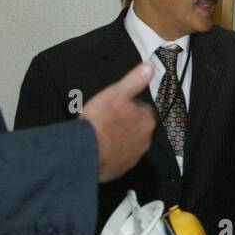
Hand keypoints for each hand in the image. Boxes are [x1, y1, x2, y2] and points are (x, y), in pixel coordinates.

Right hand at [82, 63, 155, 181]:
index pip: (142, 109)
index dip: (126, 106)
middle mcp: (145, 140)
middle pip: (135, 127)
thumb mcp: (116, 92)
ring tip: (100, 133)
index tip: (114, 107)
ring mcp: (134, 156)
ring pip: (127, 142)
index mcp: (147, 120)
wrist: (85, 151)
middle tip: (105, 119)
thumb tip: (149, 66)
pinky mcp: (121, 168)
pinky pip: (118, 157)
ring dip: (117, 138)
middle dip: (123, 123)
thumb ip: (134, 80)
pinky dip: (110, 153)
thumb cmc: (100, 121)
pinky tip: (98, 147)